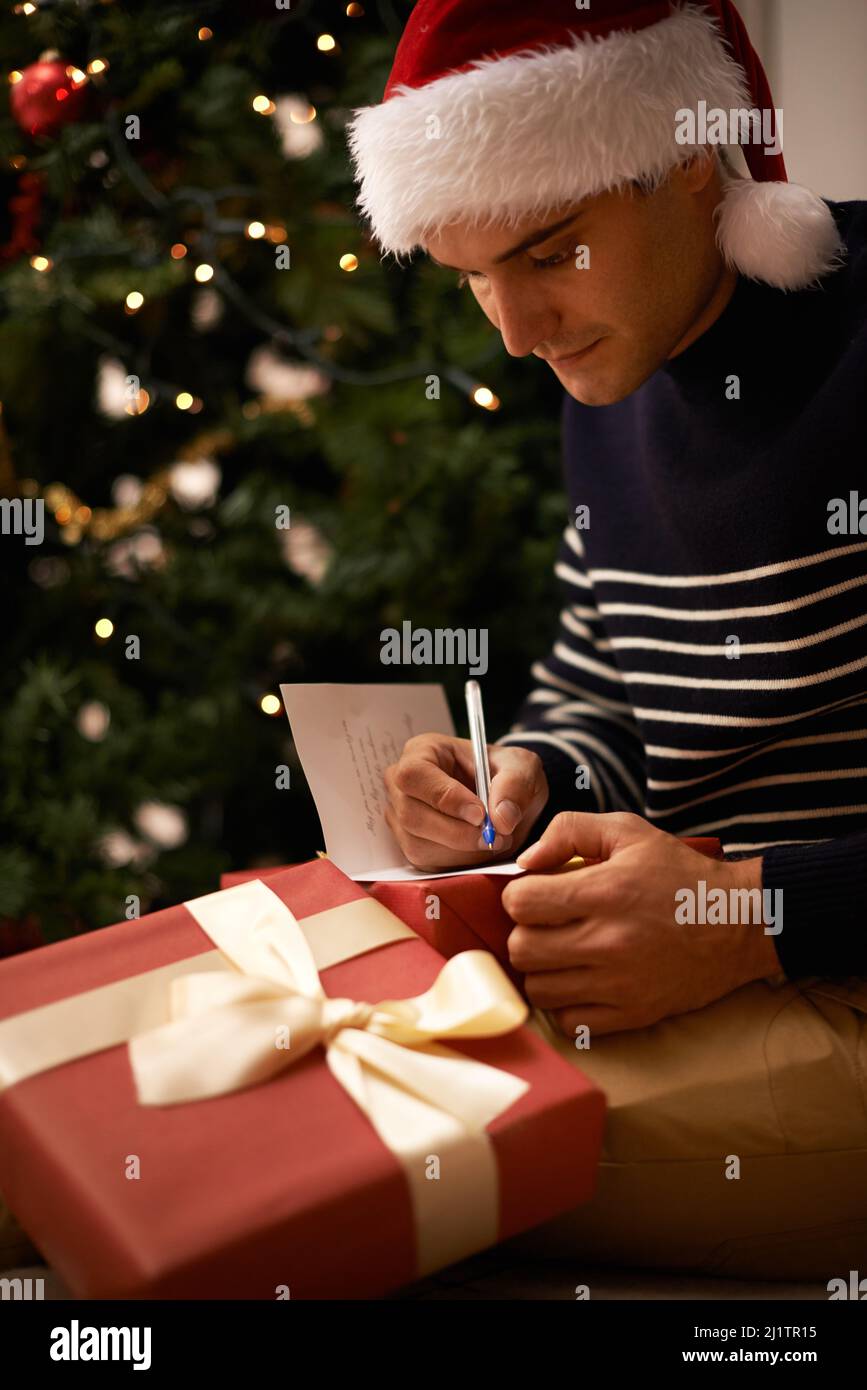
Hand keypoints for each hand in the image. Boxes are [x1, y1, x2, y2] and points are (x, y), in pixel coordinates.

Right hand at [384, 733, 547, 871]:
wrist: (506, 803)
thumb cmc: (506, 775)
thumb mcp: (521, 766)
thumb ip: (515, 784)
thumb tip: (501, 819)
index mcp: (422, 751)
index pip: (415, 774)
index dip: (445, 797)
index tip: (480, 814)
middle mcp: (402, 784)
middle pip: (411, 814)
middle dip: (457, 832)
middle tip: (494, 837)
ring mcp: (401, 817)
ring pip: (417, 844)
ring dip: (461, 851)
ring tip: (494, 841)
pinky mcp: (411, 845)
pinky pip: (426, 863)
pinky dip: (458, 862)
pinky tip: (479, 850)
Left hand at [502, 811, 778, 1036]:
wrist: (741, 922)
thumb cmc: (680, 873)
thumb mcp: (629, 831)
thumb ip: (570, 831)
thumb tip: (525, 861)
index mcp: (604, 892)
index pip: (520, 903)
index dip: (520, 894)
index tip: (537, 893)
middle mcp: (608, 942)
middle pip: (521, 949)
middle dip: (526, 932)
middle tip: (548, 924)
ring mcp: (620, 984)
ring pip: (538, 989)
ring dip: (543, 969)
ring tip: (564, 951)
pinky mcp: (633, 1013)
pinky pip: (569, 1021)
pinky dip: (567, 1003)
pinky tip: (582, 979)